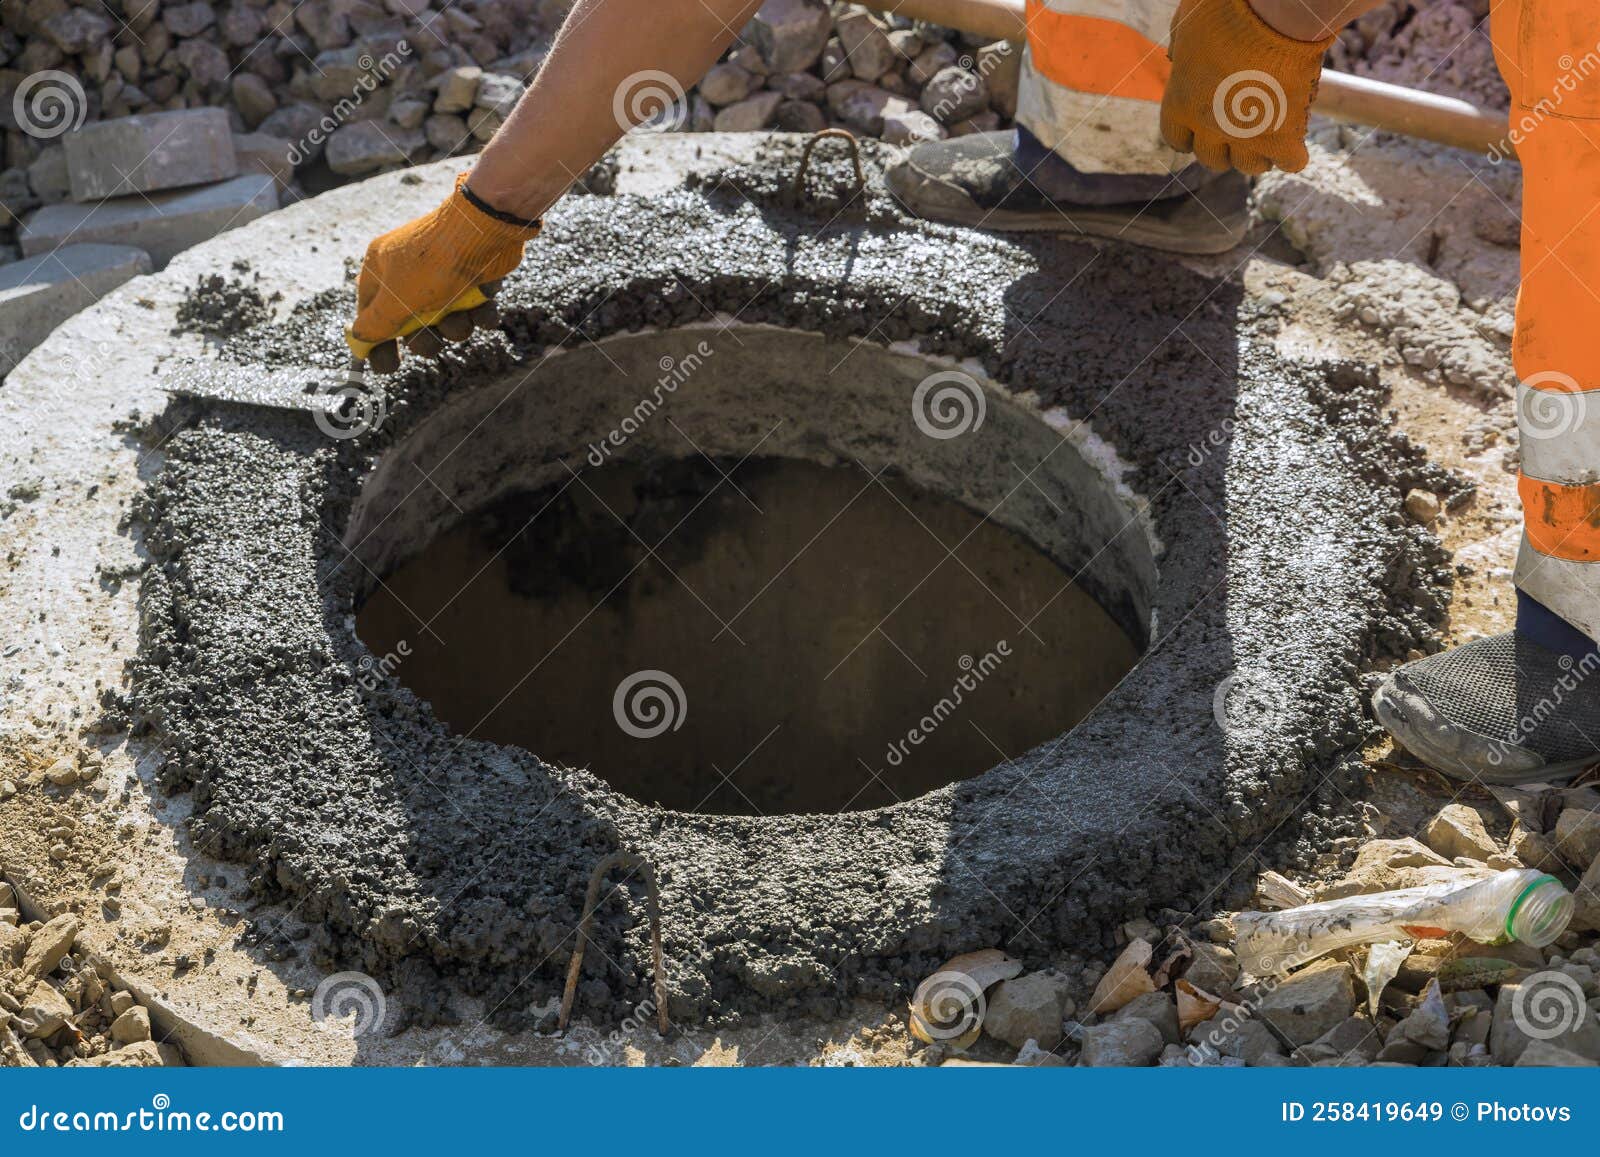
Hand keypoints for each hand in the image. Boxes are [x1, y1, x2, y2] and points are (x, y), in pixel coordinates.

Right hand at [347, 172, 540, 371]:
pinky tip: (483, 310)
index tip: (387, 366)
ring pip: (446, 320)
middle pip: (411, 322)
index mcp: (382, 268)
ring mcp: (444, 275)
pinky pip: (474, 309)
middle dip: (424, 339)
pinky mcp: (473, 277)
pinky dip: (480, 314)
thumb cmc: (432, 264)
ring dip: (455, 328)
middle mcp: (410, 271)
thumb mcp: (395, 299)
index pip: (370, 311)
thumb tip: (359, 338)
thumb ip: (376, 323)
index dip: (377, 341)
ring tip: (461, 318)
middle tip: (431, 341)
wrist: (483, 231)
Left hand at [1159, 0, 1333, 174]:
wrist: (1273, 11)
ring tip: (1270, 133)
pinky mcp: (1282, 138)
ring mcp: (1245, 137)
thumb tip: (1176, 57)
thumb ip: (1180, 45)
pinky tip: (1296, 142)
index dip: (1191, 136)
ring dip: (1258, 154)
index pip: (1177, 139)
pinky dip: (1294, 155)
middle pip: (1212, 159)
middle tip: (1241, 128)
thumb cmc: (1227, 8)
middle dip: (1225, 147)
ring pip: (1250, 166)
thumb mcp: (1188, 22)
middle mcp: (1208, 127)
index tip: (1203, 127)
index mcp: (1180, 103)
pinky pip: (1290, 163)